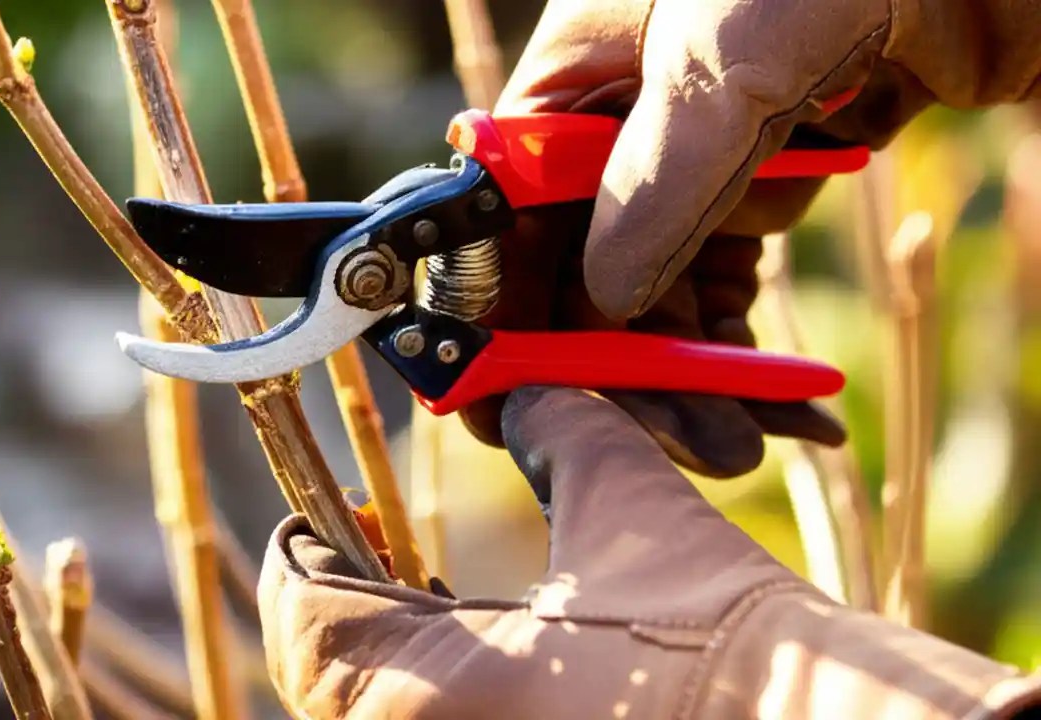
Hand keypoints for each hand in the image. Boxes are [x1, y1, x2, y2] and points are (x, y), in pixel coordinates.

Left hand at [259, 387, 1040, 718]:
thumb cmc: (724, 635)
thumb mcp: (627, 505)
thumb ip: (560, 426)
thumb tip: (530, 386)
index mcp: (421, 688)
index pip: (303, 612)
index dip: (307, 552)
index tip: (328, 517)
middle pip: (325, 675)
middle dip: (344, 605)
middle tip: (376, 555)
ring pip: (373, 711)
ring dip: (386, 655)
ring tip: (430, 600)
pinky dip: (438, 692)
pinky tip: (492, 659)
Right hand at [456, 0, 1040, 477]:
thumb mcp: (722, 64)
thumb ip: (651, 185)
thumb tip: (601, 302)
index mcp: (576, 77)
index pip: (506, 212)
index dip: (505, 309)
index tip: (512, 401)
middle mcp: (620, 126)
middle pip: (583, 273)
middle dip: (626, 366)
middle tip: (692, 441)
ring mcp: (695, 162)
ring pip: (656, 297)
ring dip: (693, 376)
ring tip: (745, 439)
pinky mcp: (764, 188)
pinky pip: (727, 289)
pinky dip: (746, 350)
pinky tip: (788, 401)